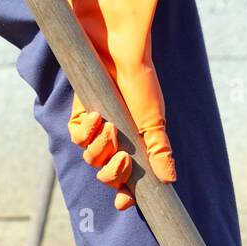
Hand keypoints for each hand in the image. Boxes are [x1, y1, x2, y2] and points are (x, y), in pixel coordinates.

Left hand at [64, 0, 175, 209]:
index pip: (131, 178)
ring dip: (98, 148)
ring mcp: (99, 125)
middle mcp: (119, 137)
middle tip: (120, 157)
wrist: (116, 43)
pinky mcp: (81, 111)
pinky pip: (76, 135)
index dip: (127, 193)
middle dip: (111, 172)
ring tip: (108, 127)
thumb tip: (170, 181)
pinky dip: (83, 132)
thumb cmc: (140, 77)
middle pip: (107, 173)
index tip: (125, 203)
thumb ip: (159, 149)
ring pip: (91, 157)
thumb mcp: (154, 118)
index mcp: (140, 142)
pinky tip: (94, 118)